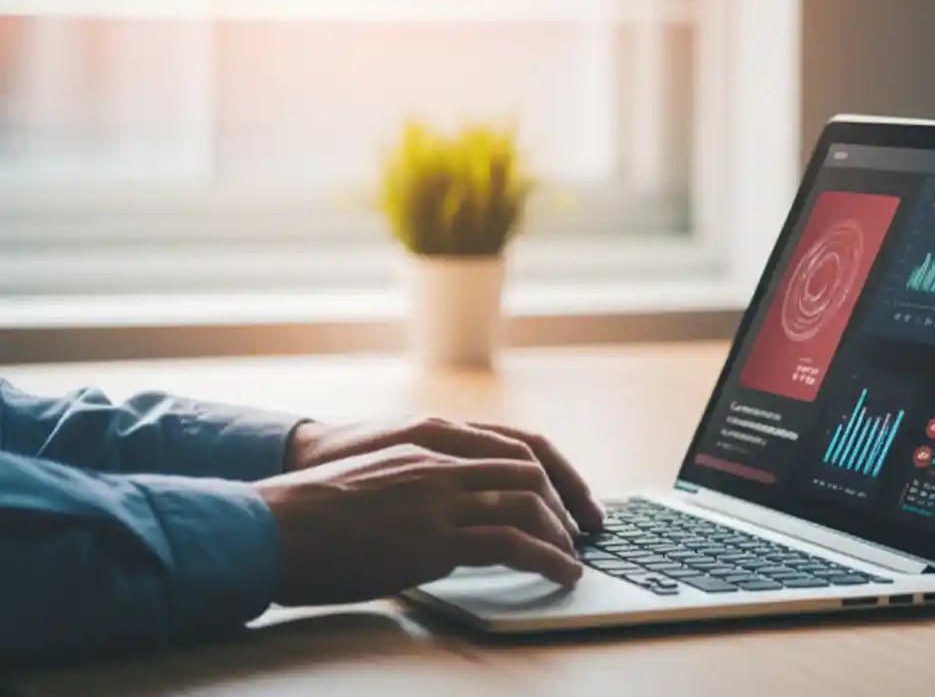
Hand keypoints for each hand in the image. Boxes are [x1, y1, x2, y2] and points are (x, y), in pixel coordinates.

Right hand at [287, 418, 604, 531]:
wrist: (273, 524)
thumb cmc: (313, 508)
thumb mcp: (376, 476)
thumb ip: (417, 482)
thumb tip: (441, 509)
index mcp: (431, 440)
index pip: (518, 445)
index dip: (554, 472)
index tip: (570, 497)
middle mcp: (443, 461)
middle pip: (532, 471)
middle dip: (566, 503)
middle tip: (582, 530)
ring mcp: (441, 497)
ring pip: (528, 504)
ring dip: (560, 533)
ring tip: (573, 558)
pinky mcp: (436, 538)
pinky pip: (512, 544)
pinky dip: (548, 558)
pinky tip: (562, 573)